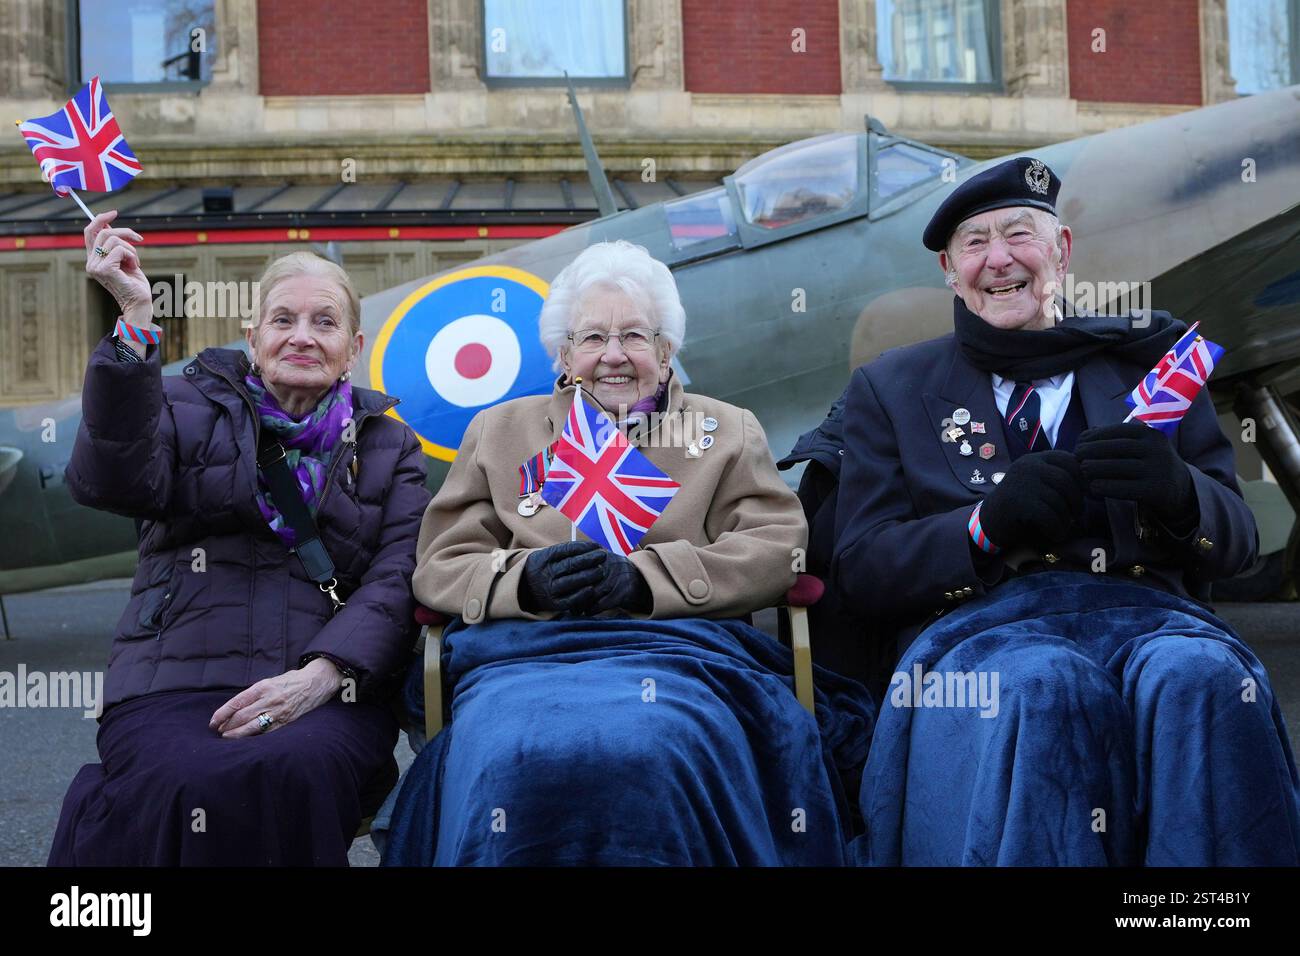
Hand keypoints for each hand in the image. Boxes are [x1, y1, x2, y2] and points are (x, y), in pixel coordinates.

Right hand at [84, 210, 150, 321]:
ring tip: (135, 262)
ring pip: (114, 240)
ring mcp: (96, 267)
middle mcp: (91, 262)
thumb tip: (108, 225)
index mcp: (93, 259)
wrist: (139, 302)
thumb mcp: (124, 259)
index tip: (114, 213)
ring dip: (131, 249)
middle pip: (103, 233)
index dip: (100, 219)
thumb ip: (115, 244)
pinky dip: (132, 256)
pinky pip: (121, 250)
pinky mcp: (105, 270)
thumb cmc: (134, 282)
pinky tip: (135, 267)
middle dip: (125, 232)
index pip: (89, 232)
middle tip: (139, 239)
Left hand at [208, 658, 342, 737]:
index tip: (213, 721)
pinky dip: (254, 737)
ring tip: (227, 737)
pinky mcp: (286, 721)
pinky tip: (246, 740)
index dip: (222, 714)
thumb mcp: (270, 681)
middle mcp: (269, 699)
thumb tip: (235, 708)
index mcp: (263, 687)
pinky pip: (266, 732)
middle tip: (218, 731)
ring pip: (252, 727)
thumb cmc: (291, 680)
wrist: (316, 682)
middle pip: (241, 717)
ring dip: (236, 734)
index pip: (236, 703)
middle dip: (226, 726)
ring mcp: (278, 712)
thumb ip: (254, 693)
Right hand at [518, 540, 605, 612]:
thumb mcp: (546, 556)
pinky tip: (592, 588)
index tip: (596, 546)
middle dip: (590, 559)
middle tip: (603, 555)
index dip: (584, 547)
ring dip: (590, 575)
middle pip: (571, 565)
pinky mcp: (553, 604)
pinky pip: (570, 599)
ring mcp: (549, 589)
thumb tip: (590, 547)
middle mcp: (546, 573)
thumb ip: (564, 552)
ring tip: (602, 570)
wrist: (523, 589)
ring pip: (573, 581)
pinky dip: (582, 594)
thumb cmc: (543, 569)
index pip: (567, 550)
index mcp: (544, 558)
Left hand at [566, 550, 652, 614]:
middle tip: (565, 601)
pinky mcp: (621, 592)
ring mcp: (615, 579)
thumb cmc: (613, 572)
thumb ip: (584, 563)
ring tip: (575, 610)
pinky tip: (587, 612)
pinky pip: (601, 604)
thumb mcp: (601, 562)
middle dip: (573, 593)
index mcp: (600, 556)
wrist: (639, 579)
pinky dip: (592, 610)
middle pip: (583, 580)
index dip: (569, 579)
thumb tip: (560, 572)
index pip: (579, 567)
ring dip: (581, 604)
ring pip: (590, 593)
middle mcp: (607, 565)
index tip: (561, 589)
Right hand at [978, 450, 1084, 550]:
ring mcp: (1022, 482)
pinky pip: (1050, 516)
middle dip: (1076, 501)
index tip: (1081, 495)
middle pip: (1066, 480)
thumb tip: (1092, 483)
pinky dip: (1057, 529)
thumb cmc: (1020, 505)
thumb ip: (1057, 478)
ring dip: (1066, 518)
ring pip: (1059, 500)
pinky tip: (1055, 534)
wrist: (988, 521)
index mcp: (1035, 459)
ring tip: (1062, 526)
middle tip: (1075, 515)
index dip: (1081, 478)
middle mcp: (1028, 466)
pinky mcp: (1018, 502)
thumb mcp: (1037, 483)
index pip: (1068, 460)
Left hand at [1074, 422, 1193, 519]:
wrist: (1179, 489)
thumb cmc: (1148, 464)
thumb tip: (1084, 436)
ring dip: (1093, 468)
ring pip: (1117, 467)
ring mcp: (1158, 470)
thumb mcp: (1139, 447)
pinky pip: (1124, 488)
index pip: (1118, 431)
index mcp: (1151, 434)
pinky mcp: (1156, 490)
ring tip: (1082, 470)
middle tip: (1076, 457)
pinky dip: (1104, 486)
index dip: (1095, 436)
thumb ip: (1115, 440)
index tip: (1079, 442)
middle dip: (1091, 451)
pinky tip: (1093, 487)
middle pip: (1115, 448)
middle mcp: (1157, 449)